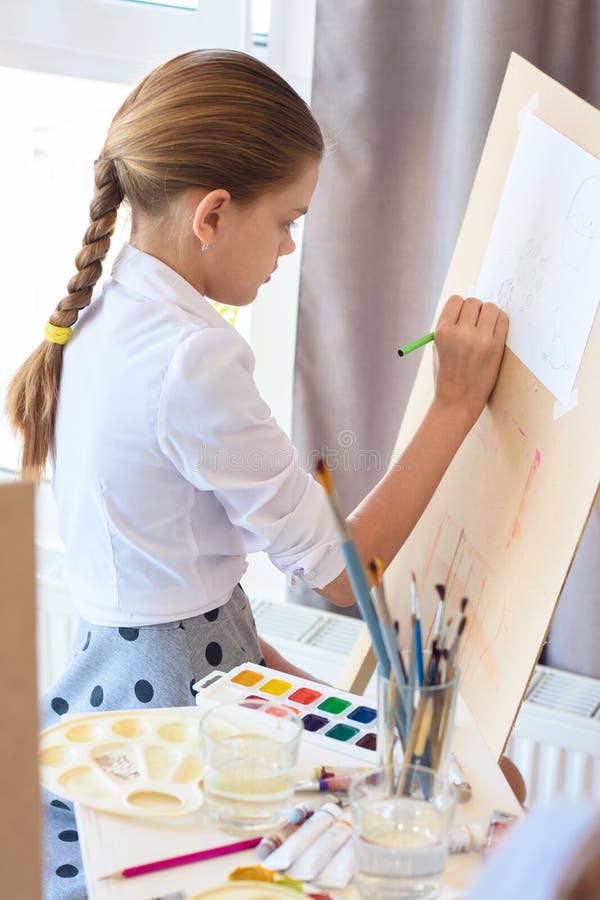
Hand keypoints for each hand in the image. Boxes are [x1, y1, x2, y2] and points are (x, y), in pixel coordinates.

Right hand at [432, 295, 508, 424]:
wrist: (457, 401)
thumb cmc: (447, 374)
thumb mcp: (438, 348)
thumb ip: (450, 327)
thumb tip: (470, 307)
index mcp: (442, 332)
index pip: (456, 300)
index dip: (461, 307)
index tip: (465, 316)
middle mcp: (460, 333)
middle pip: (474, 302)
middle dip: (476, 310)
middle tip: (477, 322)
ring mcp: (479, 340)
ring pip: (491, 307)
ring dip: (490, 313)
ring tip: (487, 327)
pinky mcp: (495, 347)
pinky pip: (503, 320)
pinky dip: (500, 321)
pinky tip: (495, 332)